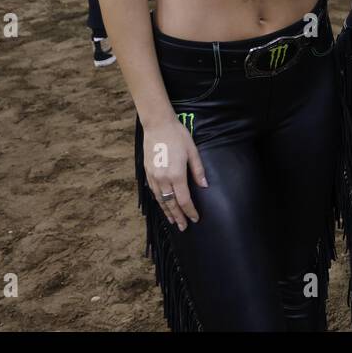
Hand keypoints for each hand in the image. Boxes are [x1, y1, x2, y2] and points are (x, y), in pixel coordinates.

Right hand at [142, 115, 207, 231]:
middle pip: (171, 204)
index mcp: (176, 174)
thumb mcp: (193, 151)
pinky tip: (163, 205)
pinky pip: (153, 192)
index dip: (190, 211)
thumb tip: (204, 186)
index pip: (184, 200)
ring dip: (167, 212)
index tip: (195, 219)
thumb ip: (198, 170)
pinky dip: (159, 201)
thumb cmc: (178, 135)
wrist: (157, 124)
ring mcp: (153, 176)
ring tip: (172, 221)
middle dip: (178, 217)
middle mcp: (163, 178)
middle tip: (183, 227)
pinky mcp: (147, 172)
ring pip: (160, 200)